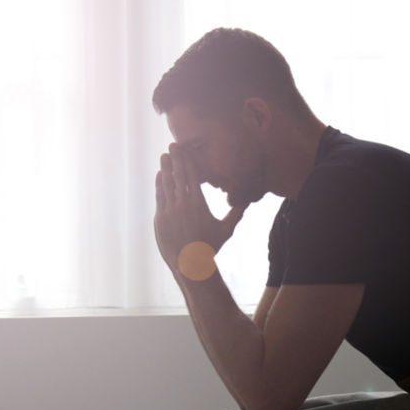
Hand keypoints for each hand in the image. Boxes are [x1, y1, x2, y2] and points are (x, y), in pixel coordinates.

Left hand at [154, 144, 245, 270]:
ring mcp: (170, 211)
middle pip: (179, 176)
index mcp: (199, 204)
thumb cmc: (210, 246)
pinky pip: (160, 197)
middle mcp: (184, 205)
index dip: (188, 163)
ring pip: (167, 184)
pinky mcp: (160, 219)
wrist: (191, 264)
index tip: (186, 152)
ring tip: (164, 156)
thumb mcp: (226, 229)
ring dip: (166, 168)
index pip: (193, 177)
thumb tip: (249, 201)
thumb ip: (237, 213)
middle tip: (173, 145)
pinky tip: (159, 175)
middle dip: (176, 159)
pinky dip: (159, 185)